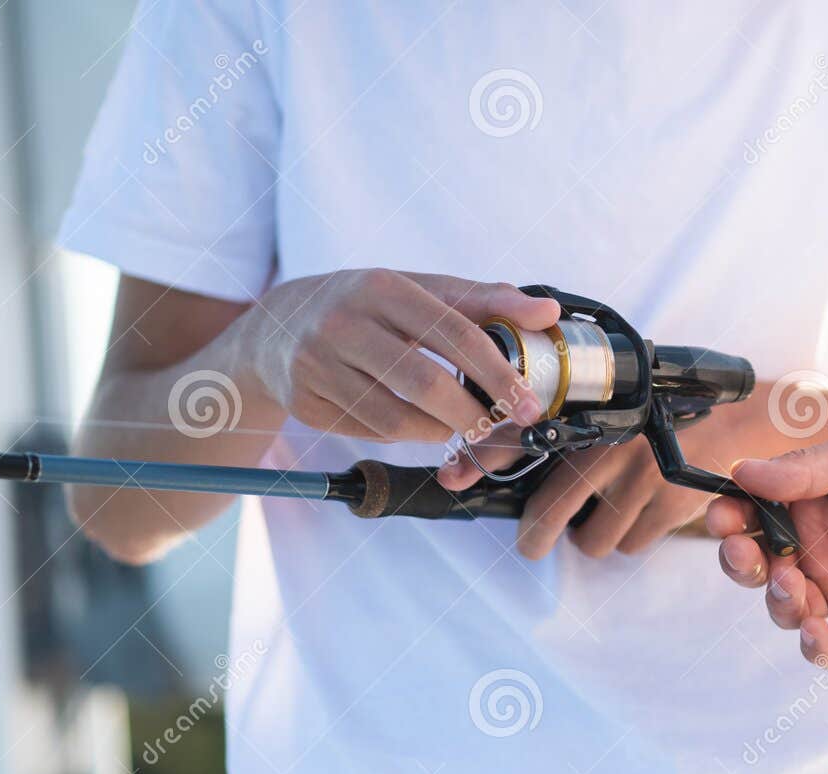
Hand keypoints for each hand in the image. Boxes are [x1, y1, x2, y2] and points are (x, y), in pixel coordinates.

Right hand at [241, 269, 557, 464]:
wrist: (278, 327)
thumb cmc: (371, 308)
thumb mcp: (422, 291)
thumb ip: (487, 302)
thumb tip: (549, 313)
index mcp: (383, 287)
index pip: (453, 332)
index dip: (497, 373)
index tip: (529, 405)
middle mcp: (344, 322)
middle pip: (425, 383)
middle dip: (472, 413)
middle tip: (499, 428)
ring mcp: (317, 363)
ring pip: (397, 418)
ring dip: (439, 429)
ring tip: (457, 423)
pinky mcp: (303, 400)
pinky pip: (370, 432)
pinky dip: (404, 433)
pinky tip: (413, 421)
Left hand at [508, 399, 791, 560]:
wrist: (736, 417)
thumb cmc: (667, 410)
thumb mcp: (618, 404)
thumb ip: (574, 426)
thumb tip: (515, 457)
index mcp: (590, 415)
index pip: (522, 437)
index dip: (483, 457)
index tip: (457, 477)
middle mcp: (609, 446)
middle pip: (550, 515)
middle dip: (535, 538)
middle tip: (534, 544)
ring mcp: (641, 479)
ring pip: (593, 541)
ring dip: (596, 536)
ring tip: (610, 512)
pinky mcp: (670, 505)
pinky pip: (631, 545)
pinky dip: (632, 537)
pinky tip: (642, 512)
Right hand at [705, 426, 827, 664]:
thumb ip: (804, 469)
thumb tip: (743, 473)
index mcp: (806, 504)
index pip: (749, 516)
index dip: (729, 520)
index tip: (725, 518)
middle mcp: (816, 548)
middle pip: (755, 567)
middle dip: (739, 564)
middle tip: (749, 555)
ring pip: (784, 609)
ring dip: (778, 602)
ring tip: (795, 586)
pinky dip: (813, 648)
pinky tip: (816, 632)